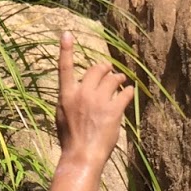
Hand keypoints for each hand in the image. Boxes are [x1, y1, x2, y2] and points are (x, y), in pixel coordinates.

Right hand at [53, 32, 130, 167]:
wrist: (81, 157)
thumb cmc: (70, 140)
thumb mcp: (62, 116)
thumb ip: (69, 100)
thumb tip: (77, 89)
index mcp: (66, 96)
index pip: (64, 68)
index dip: (65, 50)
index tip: (67, 34)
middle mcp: (81, 94)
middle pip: (95, 69)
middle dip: (105, 68)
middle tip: (109, 71)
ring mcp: (98, 102)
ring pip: (112, 79)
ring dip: (118, 78)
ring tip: (121, 82)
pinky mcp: (113, 111)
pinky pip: (124, 94)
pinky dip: (127, 92)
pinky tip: (128, 93)